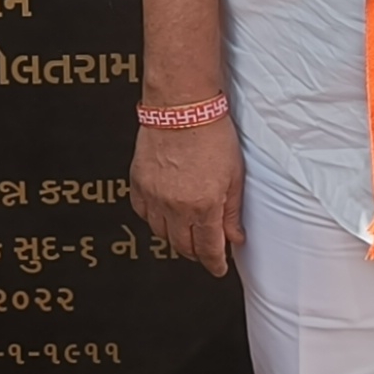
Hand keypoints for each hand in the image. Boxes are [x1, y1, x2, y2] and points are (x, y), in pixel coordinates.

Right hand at [131, 119, 244, 277]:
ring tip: (187, 230)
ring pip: (161, 233)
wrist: (181, 106)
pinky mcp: (138, 182)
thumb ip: (232, 211)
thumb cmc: (212, 133)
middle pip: (183, 246)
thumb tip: (235, 237)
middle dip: (197, 252)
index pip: (208, 249)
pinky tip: (164, 212)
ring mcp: (153, 196)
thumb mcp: (234, 175)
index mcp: (203, 206)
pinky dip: (154, 218)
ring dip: (176, 237)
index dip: (215, 264)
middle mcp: (175, 206)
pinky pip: (143, 213)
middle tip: (206, 249)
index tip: (218, 267)